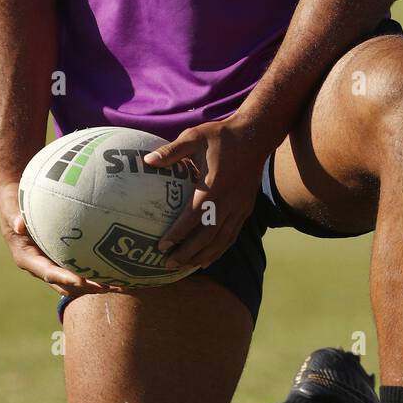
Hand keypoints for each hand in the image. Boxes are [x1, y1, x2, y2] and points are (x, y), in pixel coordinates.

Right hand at [0, 181, 114, 297]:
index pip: (49, 273)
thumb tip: (20, 224)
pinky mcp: (62, 255)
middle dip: (87, 288)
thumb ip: (15, 216)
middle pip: (66, 284)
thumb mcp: (10, 208)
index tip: (83, 281)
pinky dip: (97, 267)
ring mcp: (53, 262)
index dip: (66, 279)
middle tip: (108, 287)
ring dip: (96, 283)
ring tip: (121, 284)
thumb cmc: (12, 203)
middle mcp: (41, 266)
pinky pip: (81, 265)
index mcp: (28, 259)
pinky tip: (119, 265)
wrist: (15, 202)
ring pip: (76, 279)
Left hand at [145, 117, 269, 269]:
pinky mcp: (246, 208)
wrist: (255, 135)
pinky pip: (232, 235)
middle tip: (168, 264)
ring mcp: (239, 207)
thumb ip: (171, 151)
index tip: (162, 247)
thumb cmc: (221, 136)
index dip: (178, 234)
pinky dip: (219, 249)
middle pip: (208, 235)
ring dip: (203, 255)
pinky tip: (207, 258)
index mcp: (214, 187)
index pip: (193, 217)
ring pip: (222, 239)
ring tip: (185, 266)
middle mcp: (228, 202)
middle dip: (188, 252)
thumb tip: (147, 161)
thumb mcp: (194, 137)